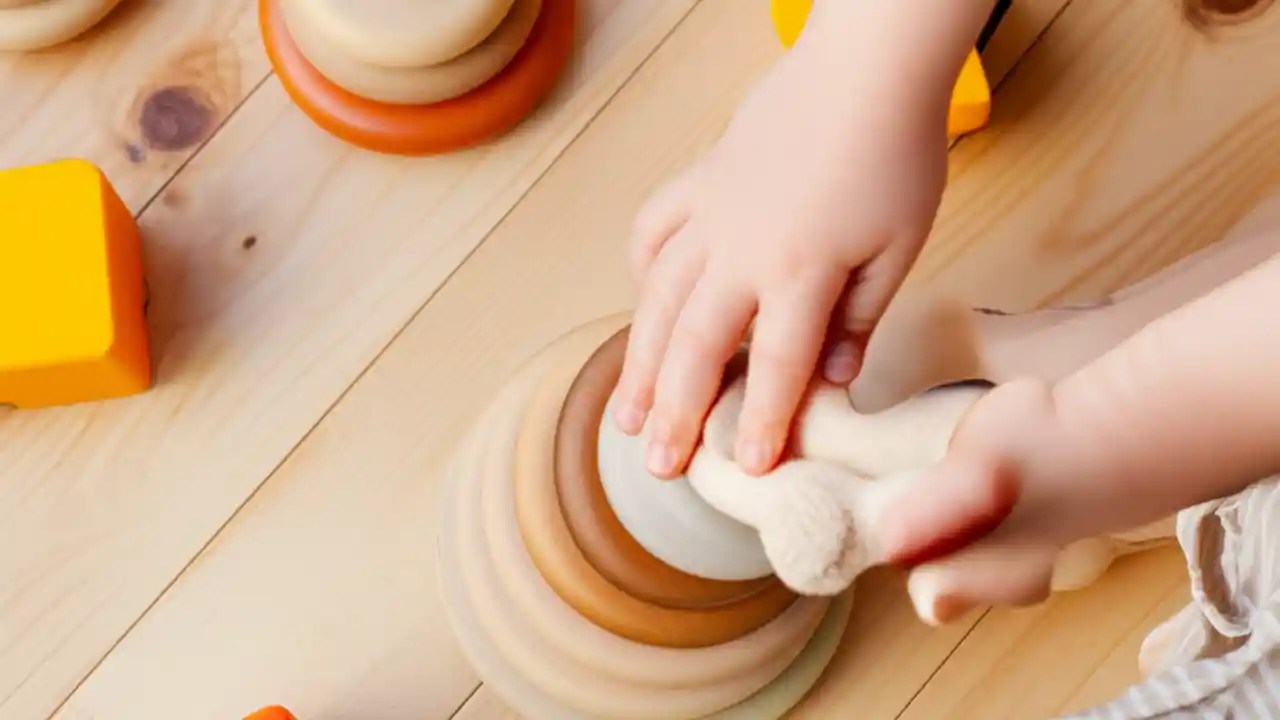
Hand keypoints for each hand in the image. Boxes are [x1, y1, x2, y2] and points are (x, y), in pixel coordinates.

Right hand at [613, 33, 952, 478]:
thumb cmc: (895, 154)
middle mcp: (743, 251)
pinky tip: (643, 304)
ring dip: (643, 363)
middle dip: (680, 413)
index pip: (778, 366)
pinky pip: (654, 232)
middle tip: (660, 466)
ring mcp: (711, 215)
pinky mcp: (700, 183)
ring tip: (627, 416)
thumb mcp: (898, 246)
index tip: (752, 470)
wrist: (864, 70)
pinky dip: (642, 273)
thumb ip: (858, 317)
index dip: (765, 424)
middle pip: (701, 346)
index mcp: (802, 271)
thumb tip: (834, 380)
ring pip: (661, 300)